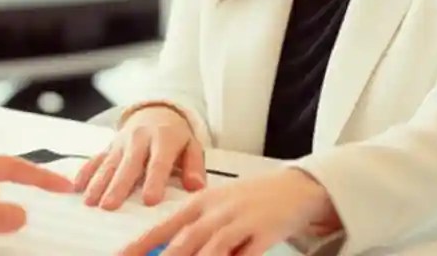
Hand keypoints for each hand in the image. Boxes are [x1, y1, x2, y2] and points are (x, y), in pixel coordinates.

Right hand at [75, 105, 204, 210]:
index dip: (154, 181)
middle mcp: (139, 139)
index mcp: (163, 139)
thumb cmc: (175, 137)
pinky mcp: (108, 146)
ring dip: (98, 183)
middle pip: (128, 165)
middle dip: (118, 186)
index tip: (149, 200)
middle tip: (110, 206)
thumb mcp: (192, 146)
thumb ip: (194, 166)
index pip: (158, 162)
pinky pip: (95, 159)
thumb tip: (195, 186)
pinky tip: (77, 187)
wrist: (155, 112)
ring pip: (108, 164)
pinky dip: (85, 172)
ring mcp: (121, 142)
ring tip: (91, 203)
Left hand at [118, 168, 339, 255]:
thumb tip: (171, 248)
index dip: (141, 245)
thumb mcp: (218, 207)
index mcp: (200, 203)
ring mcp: (240, 222)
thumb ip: (194, 228)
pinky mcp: (264, 234)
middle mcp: (217, 212)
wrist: (295, 187)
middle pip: (185, 243)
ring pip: (211, 250)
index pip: (164, 227)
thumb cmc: (251, 199)